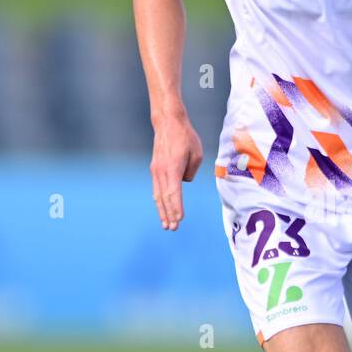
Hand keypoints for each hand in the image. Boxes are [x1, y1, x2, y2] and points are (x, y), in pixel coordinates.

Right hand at [150, 112, 202, 229]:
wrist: (168, 123)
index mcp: (173, 168)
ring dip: (163, 211)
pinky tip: (162, 210)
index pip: (175, 192)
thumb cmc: (186, 137)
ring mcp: (156, 171)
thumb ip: (191, 172)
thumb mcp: (197, 154)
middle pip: (165, 198)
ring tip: (166, 224)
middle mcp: (162, 171)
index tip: (179, 219)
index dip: (177, 207)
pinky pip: (157, 189)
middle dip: (169, 214)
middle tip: (172, 228)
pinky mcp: (155, 169)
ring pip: (158, 196)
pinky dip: (160, 201)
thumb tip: (183, 182)